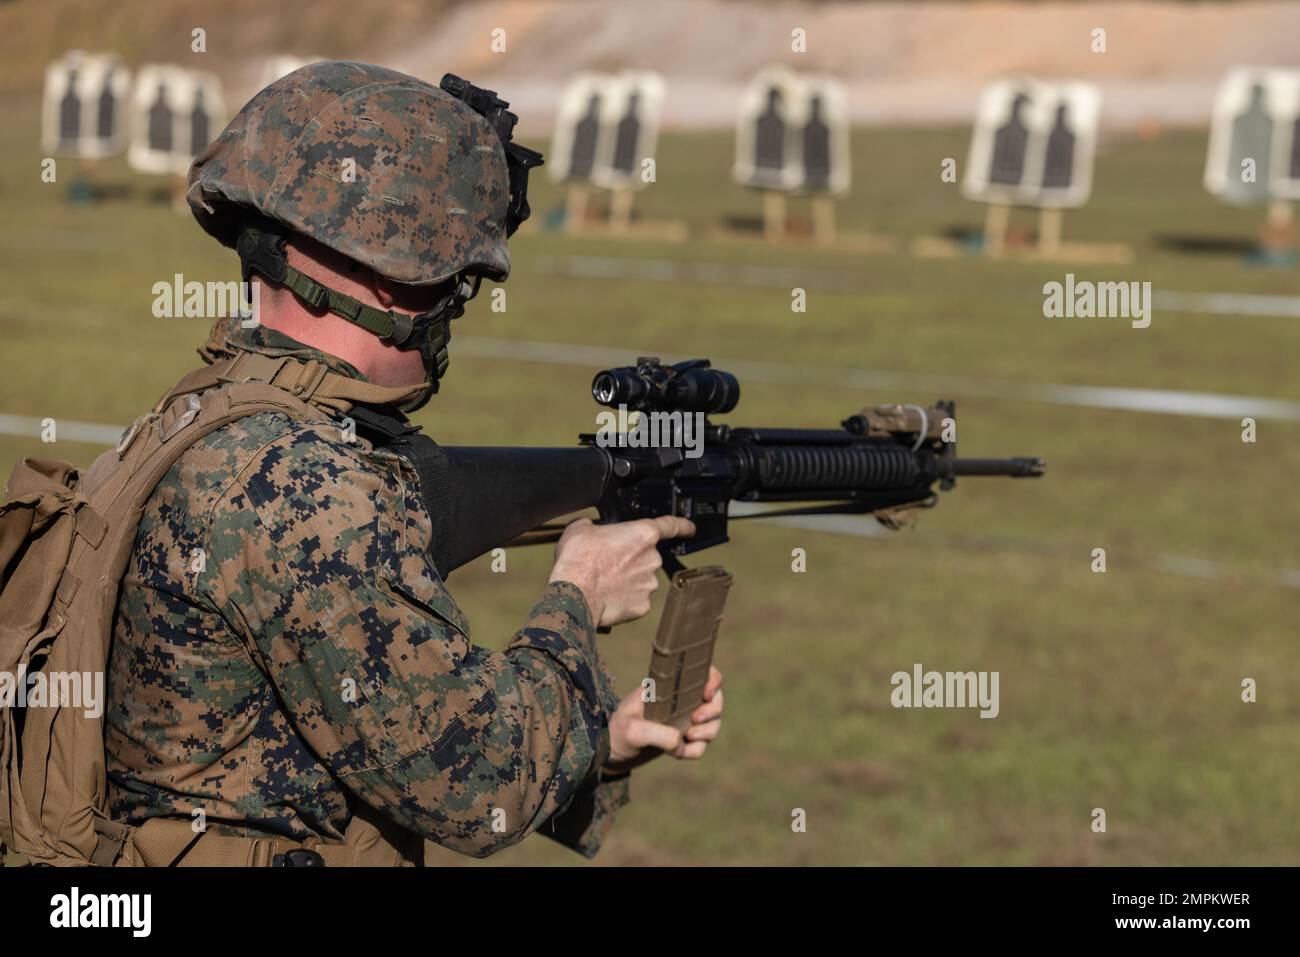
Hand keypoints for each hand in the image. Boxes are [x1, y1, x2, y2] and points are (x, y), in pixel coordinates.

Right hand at [549, 516, 695, 627]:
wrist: (575, 593)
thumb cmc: (579, 560)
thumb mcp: (580, 528)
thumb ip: (594, 525)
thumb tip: (591, 529)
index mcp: (642, 534)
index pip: (670, 525)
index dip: (682, 525)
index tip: (690, 528)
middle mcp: (652, 558)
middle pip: (646, 556)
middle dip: (631, 559)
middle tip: (608, 562)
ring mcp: (649, 584)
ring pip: (641, 579)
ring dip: (627, 579)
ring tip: (602, 581)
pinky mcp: (643, 606)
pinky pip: (636, 599)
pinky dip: (624, 598)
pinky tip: (607, 595)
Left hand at [605, 666, 724, 773]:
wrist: (612, 751)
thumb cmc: (619, 731)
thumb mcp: (632, 729)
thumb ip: (657, 733)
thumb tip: (680, 740)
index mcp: (670, 685)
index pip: (702, 673)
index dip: (713, 680)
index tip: (706, 694)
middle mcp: (682, 700)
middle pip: (715, 700)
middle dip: (712, 711)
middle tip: (695, 719)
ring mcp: (685, 719)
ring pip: (713, 724)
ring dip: (707, 733)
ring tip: (688, 737)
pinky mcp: (684, 739)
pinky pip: (700, 746)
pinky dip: (693, 750)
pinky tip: (677, 753)